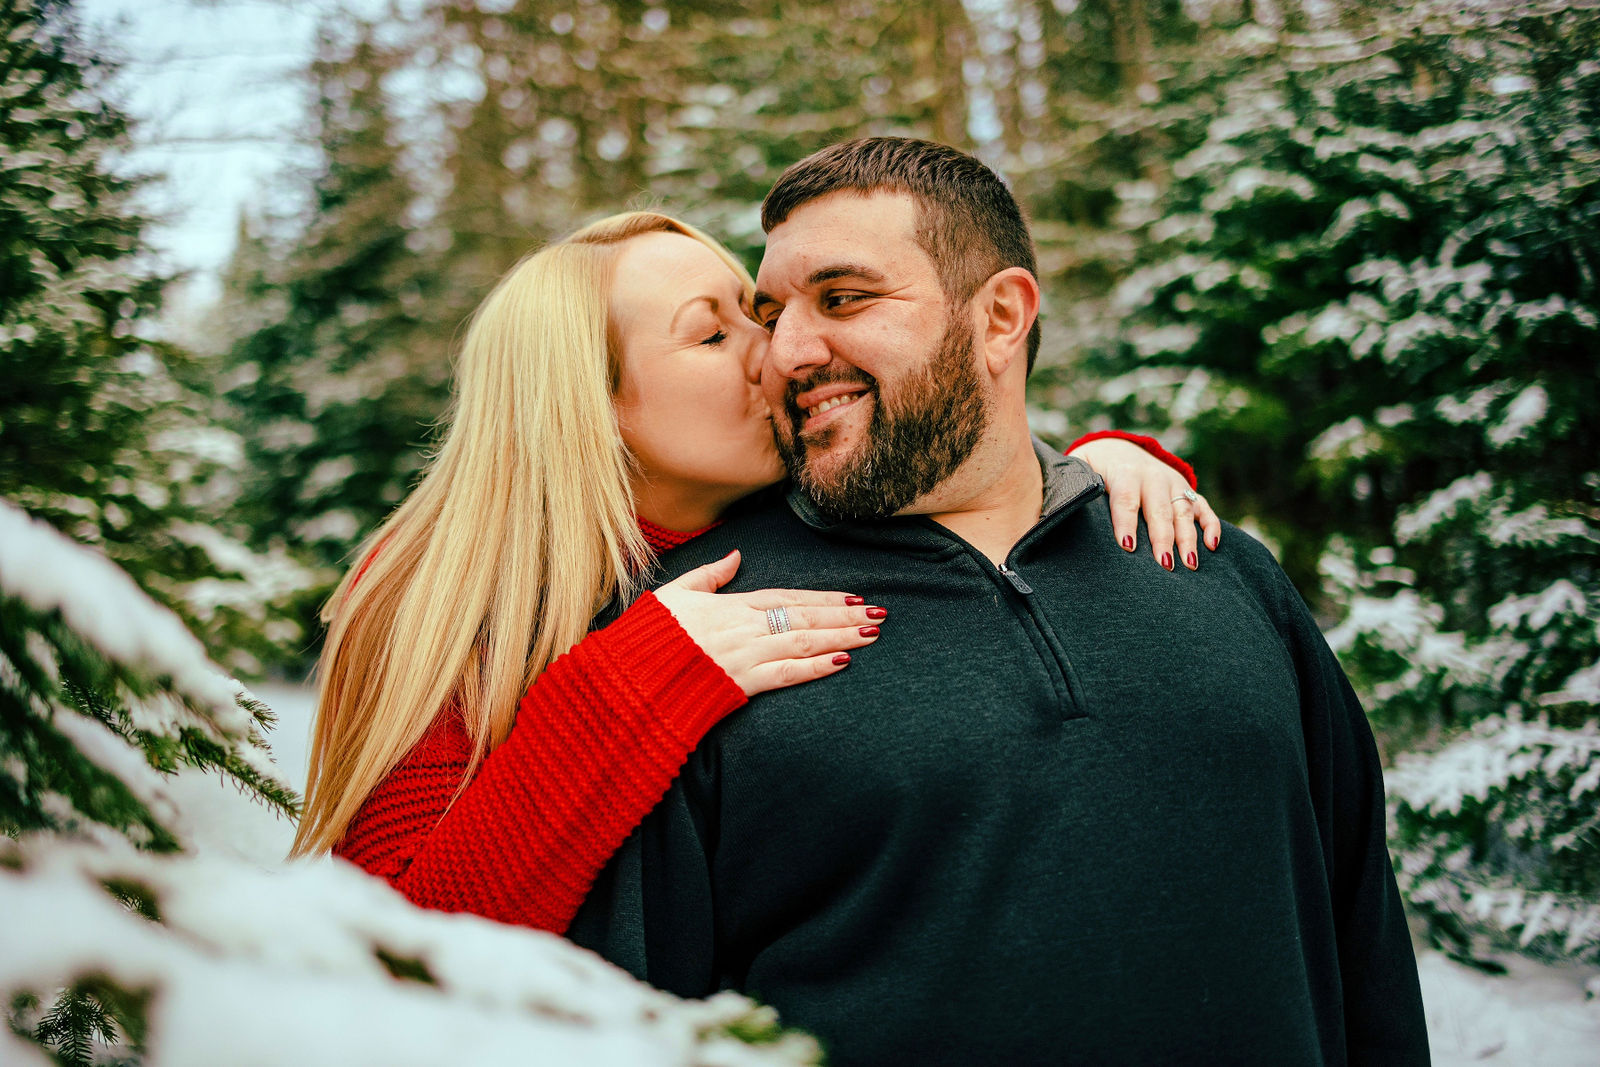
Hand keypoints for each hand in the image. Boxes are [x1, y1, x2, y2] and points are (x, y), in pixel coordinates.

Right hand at [653, 550, 886, 695]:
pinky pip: (786, 673)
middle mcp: (744, 626)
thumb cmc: (649, 637)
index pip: (788, 598)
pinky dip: (815, 668)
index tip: (852, 597)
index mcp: (731, 605)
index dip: (822, 598)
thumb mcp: (675, 594)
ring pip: (804, 642)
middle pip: (804, 616)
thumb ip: (709, 575)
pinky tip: (841, 662)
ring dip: (840, 637)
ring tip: (871, 634)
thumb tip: (736, 555)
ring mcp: (745, 654)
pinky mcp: (741, 683)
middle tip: (879, 614)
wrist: (630, 676)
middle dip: (844, 615)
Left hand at [1067, 437, 1220, 571]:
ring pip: (1184, 511)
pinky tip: (1212, 546)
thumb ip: (1069, 492)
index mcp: (1122, 472)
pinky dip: (1211, 525)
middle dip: (1163, 538)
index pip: (1125, 499)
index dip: (1126, 522)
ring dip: (1188, 538)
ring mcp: (1172, 483)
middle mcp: (1151, 476)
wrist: (1117, 448)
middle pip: (1159, 510)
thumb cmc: (1092, 471)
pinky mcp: (1185, 490)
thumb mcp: (1078, 473)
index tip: (1126, 547)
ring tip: (1190, 565)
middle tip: (1165, 566)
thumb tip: (1042, 516)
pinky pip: (1203, 507)